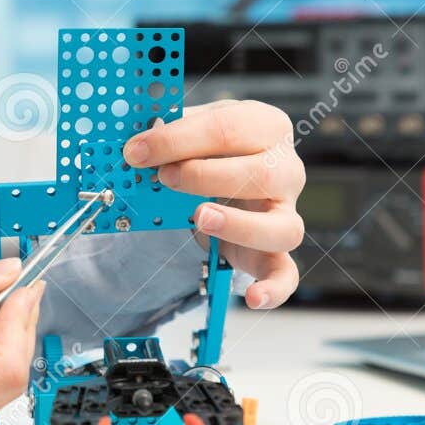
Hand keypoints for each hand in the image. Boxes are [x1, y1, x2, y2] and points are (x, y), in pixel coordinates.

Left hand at [122, 100, 305, 308]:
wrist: (229, 179)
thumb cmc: (213, 149)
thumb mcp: (194, 128)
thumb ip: (170, 130)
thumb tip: (137, 141)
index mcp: (266, 127)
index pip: (229, 128)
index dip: (179, 140)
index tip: (138, 151)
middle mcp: (286, 170)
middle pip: (261, 174)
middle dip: (204, 175)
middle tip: (164, 178)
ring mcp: (286, 212)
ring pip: (282, 226)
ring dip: (239, 226)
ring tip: (199, 218)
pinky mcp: (278, 250)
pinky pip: (286, 273)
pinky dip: (273, 289)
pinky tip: (251, 297)